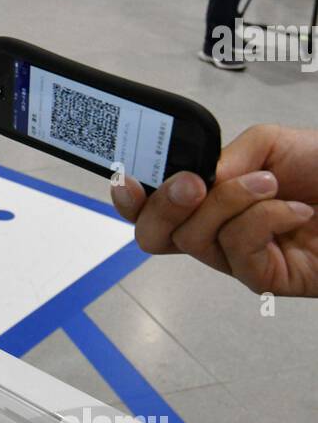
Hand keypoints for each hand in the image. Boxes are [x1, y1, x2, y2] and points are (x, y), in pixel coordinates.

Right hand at [110, 124, 317, 295]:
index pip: (151, 204)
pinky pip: (238, 252)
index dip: (129, 197)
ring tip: (270, 184)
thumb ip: (224, 156)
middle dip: (163, 205)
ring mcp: (238, 258)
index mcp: (209, 196)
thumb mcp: (270, 143)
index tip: (128, 179)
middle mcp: (216, 230)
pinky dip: (263, 221)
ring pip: (195, 240)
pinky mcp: (264, 280)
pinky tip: (294, 210)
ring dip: (230, 203)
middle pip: (154, 235)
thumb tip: (198, 177)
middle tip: (191, 183)